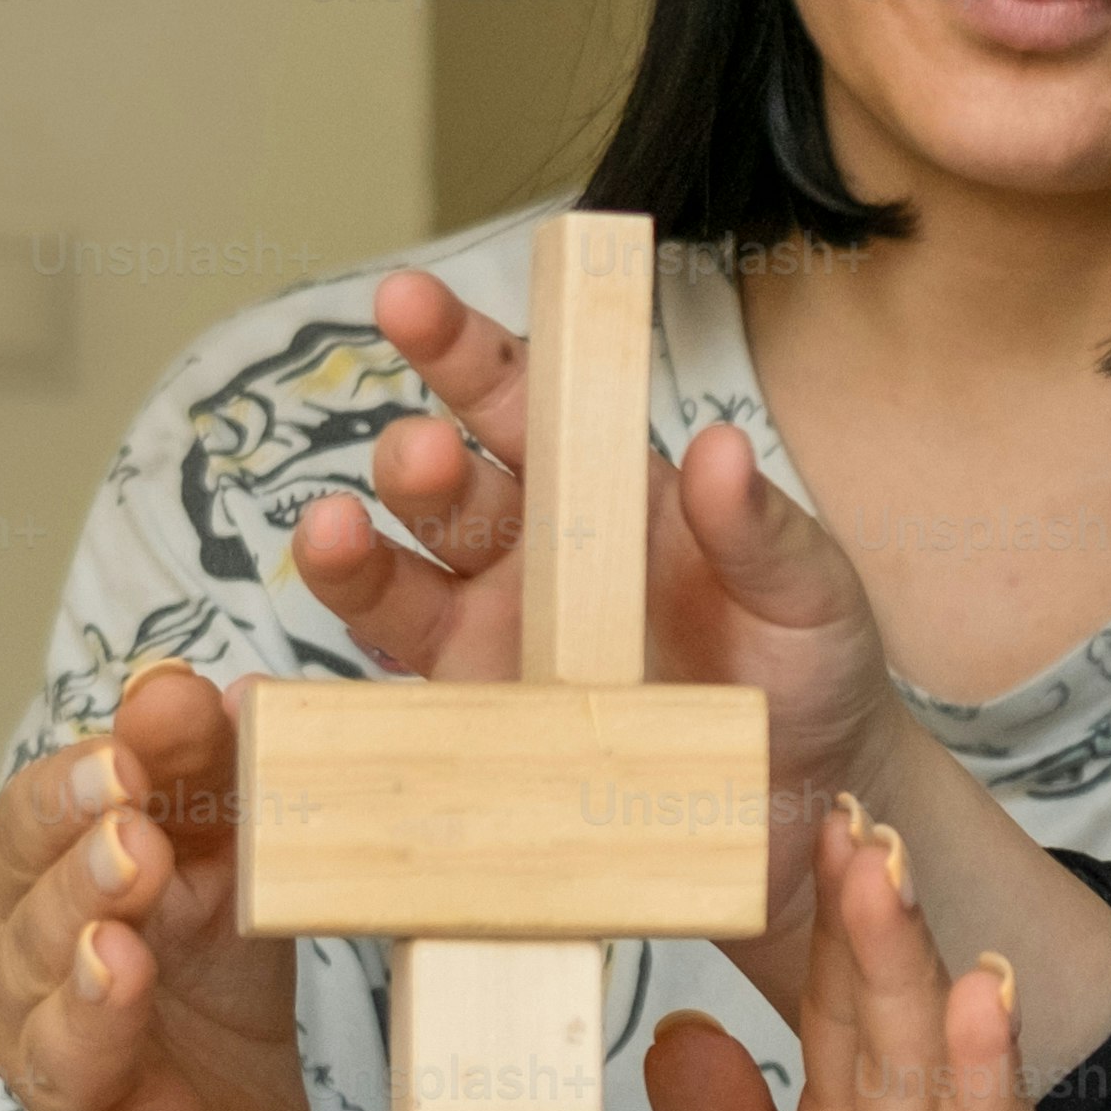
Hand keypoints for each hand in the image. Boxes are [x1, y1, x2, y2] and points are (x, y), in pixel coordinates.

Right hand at [0, 662, 310, 1110]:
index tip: (130, 755)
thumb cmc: (200, 991)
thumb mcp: (217, 877)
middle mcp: (39, 1005)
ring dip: (91, 1004)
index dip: (65, 797)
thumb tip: (192, 683)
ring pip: (59, 1054)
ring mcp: (84, 1105)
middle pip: (29, 939)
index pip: (22, 840)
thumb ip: (204, 788)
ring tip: (125, 960)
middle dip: (78, 885)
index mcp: (48, 910)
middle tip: (134, 841)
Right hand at [293, 264, 922, 979]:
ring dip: (358, 556)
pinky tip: (297, 671)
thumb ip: (764, 530)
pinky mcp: (481, 734)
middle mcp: (535, 560)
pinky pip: (399, 704)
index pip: (523, 401)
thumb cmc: (813, 676)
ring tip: (335, 532)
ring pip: (400, 586)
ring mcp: (496, 646)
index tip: (407, 300)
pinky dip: (345, 685)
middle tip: (419, 453)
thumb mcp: (812, 595)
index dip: (462, 350)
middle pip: (446, 490)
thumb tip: (719, 447)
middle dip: (419, 463)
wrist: (809, 809)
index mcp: (608, 493)